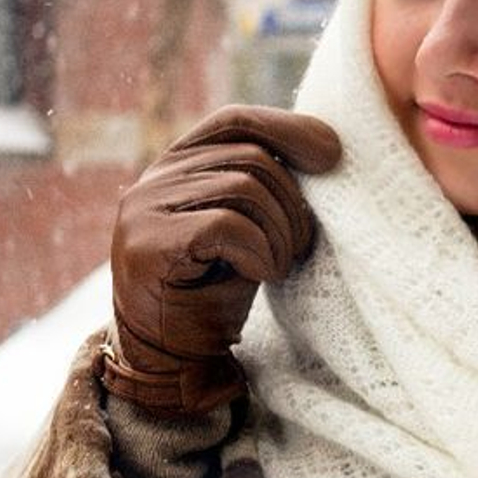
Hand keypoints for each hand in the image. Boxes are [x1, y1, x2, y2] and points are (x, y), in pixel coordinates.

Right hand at [102, 105, 341, 415]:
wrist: (171, 356)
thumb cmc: (215, 290)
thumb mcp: (247, 226)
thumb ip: (263, 184)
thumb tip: (325, 141)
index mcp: (177, 165)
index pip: (235, 121)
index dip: (288, 129)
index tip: (333, 155)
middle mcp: (154, 178)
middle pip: (252, 158)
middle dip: (293, 205)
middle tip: (297, 248)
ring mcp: (144, 208)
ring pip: (245, 189)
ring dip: (279, 234)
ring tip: (274, 265)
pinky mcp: (147, 243)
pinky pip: (228, 226)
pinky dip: (259, 253)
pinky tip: (258, 275)